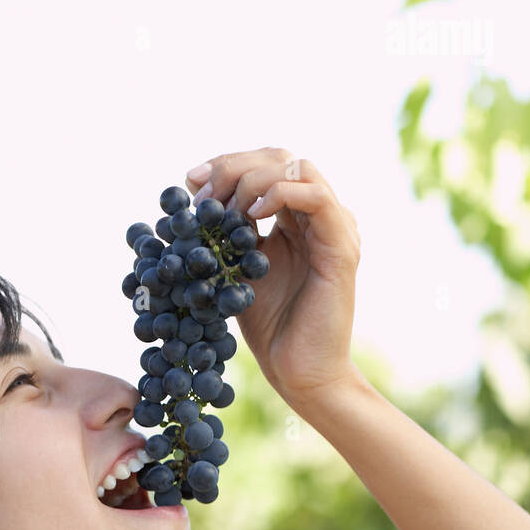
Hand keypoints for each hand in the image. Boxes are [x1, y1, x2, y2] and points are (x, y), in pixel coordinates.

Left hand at [185, 147, 360, 403]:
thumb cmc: (269, 327)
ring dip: (253, 179)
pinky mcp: (342, 247)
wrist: (298, 371)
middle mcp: (318, 215)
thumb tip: (187, 199)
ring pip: (298, 168)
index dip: (226, 163)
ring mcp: (334, 228)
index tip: (189, 183)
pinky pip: (316, 198)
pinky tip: (251, 215)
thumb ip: (223, 234)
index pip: (264, 164)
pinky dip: (280, 194)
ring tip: (226, 210)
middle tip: (203, 197)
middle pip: (280, 157)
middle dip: (234, 166)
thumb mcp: (234, 269)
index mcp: (295, 217)